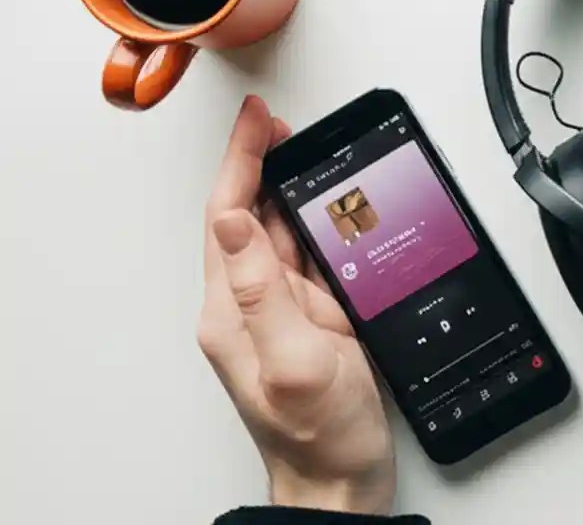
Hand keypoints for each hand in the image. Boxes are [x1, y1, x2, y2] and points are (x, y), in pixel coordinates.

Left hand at [198, 96, 394, 513]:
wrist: (340, 478)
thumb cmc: (316, 435)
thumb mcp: (292, 361)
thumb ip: (260, 291)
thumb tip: (230, 220)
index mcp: (233, 310)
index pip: (227, 215)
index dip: (241, 160)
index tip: (257, 120)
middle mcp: (251, 304)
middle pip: (248, 213)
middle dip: (261, 161)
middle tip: (280, 121)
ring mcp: (283, 310)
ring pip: (279, 230)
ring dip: (290, 186)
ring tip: (307, 148)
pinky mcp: (313, 319)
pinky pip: (311, 256)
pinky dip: (320, 221)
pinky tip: (334, 204)